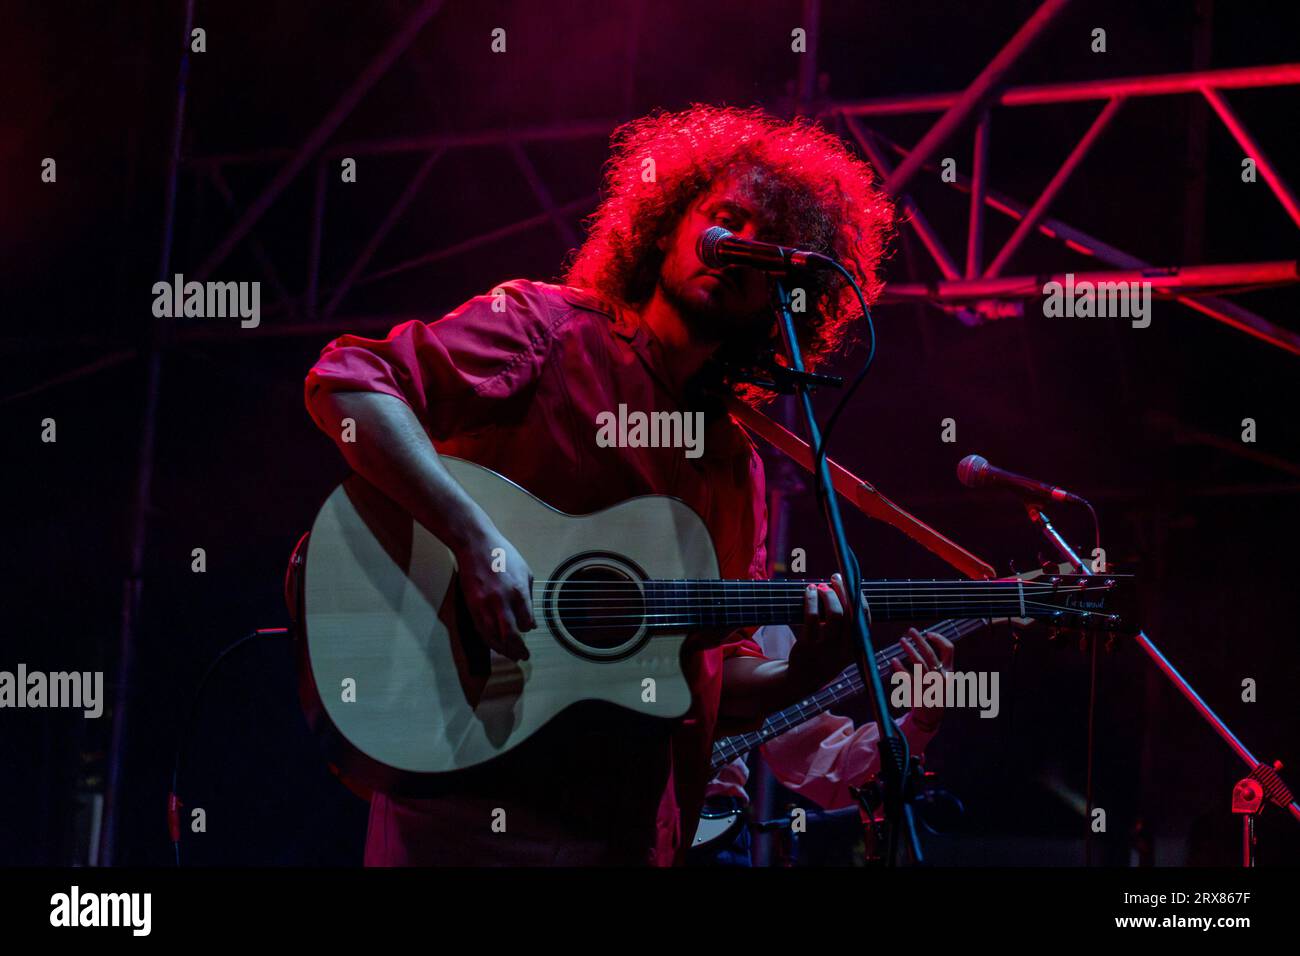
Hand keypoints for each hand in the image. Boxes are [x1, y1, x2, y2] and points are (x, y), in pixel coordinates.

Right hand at [453, 533, 534, 660]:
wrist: (475, 544)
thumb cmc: (503, 555)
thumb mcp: (525, 571)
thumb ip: (529, 597)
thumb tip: (531, 619)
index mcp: (518, 591)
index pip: (526, 622)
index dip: (528, 628)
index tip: (528, 629)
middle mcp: (502, 601)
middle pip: (511, 635)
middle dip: (518, 649)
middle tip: (523, 656)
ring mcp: (485, 605)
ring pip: (494, 637)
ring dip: (503, 649)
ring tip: (510, 655)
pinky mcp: (472, 606)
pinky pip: (481, 630)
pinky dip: (489, 641)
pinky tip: (495, 645)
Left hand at [787, 573, 854, 690]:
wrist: (803, 679)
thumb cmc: (824, 653)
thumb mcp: (841, 644)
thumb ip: (846, 624)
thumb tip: (843, 589)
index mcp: (856, 647)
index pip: (865, 619)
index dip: (860, 598)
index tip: (853, 583)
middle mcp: (845, 649)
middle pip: (851, 614)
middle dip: (844, 591)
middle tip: (836, 578)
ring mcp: (827, 648)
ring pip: (834, 614)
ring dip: (828, 595)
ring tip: (820, 586)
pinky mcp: (808, 646)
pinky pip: (812, 617)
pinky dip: (811, 600)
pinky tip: (808, 592)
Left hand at [891, 628, 954, 732]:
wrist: (932, 717)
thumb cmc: (936, 692)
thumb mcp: (944, 678)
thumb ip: (941, 663)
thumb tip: (926, 641)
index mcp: (949, 672)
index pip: (949, 649)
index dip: (939, 638)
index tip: (928, 633)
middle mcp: (941, 677)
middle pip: (930, 653)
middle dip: (919, 639)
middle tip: (910, 630)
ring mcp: (929, 684)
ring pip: (918, 662)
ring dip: (909, 649)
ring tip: (902, 641)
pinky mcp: (917, 692)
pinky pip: (907, 676)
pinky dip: (899, 667)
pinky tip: (894, 660)